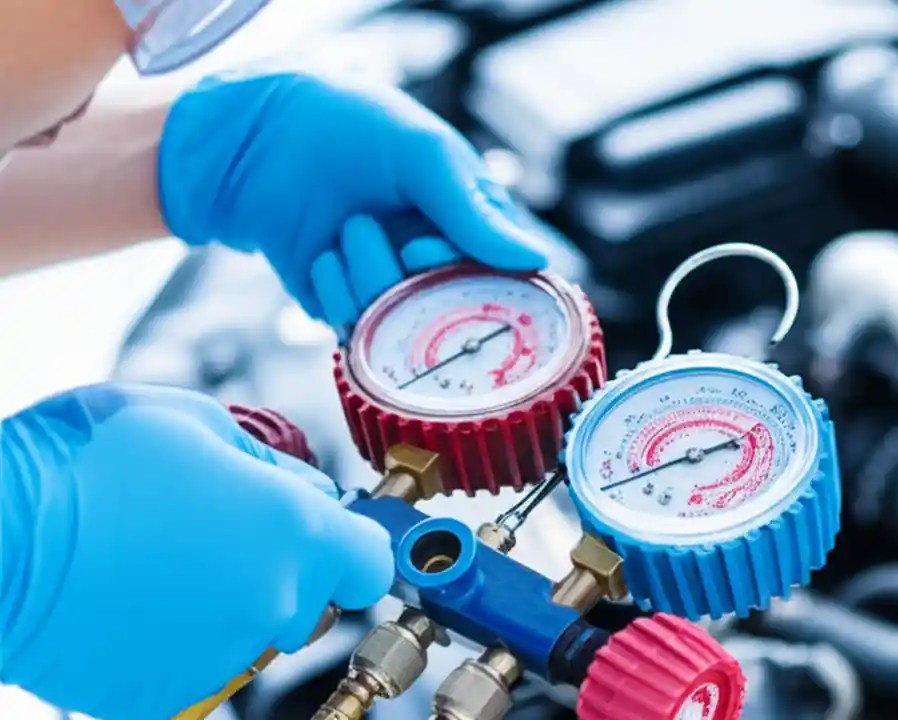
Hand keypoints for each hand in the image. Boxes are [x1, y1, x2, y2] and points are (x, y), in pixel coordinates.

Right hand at [0, 384, 392, 718]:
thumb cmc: (82, 464)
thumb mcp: (193, 421)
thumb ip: (269, 461)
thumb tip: (303, 487)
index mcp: (295, 534)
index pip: (369, 560)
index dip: (350, 542)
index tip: (328, 531)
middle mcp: (271, 604)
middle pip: (311, 597)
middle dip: (282, 566)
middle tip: (219, 529)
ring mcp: (220, 657)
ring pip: (250, 631)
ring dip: (226, 601)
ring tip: (161, 559)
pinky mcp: (164, 694)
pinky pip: (194, 663)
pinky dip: (176, 638)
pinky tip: (131, 596)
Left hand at [157, 70, 546, 320]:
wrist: (257, 137)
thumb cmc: (354, 127)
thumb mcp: (425, 158)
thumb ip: (476, 214)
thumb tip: (537, 260)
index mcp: (474, 225)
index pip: (505, 280)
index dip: (472, 279)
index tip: (427, 246)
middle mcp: (440, 265)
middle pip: (453, 314)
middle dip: (417, 282)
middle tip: (396, 242)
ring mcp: (392, 291)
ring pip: (401, 329)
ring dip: (369, 280)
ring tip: (346, 233)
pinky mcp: (346, 310)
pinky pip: (356, 335)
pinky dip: (337, 297)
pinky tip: (322, 256)